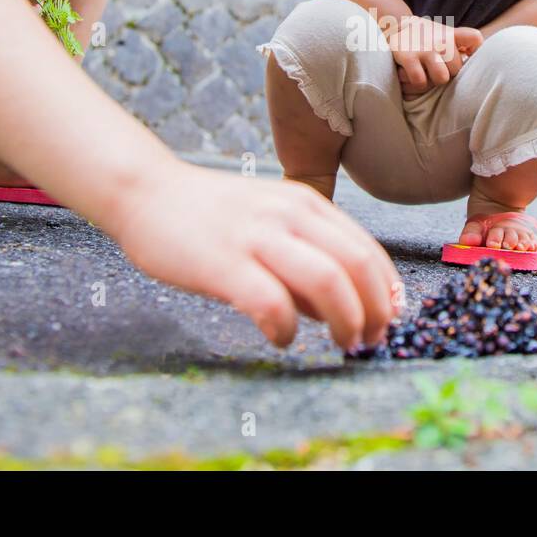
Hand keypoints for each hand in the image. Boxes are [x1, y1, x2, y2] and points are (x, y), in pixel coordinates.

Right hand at [112, 162, 402, 351]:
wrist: (146, 192)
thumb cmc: (209, 215)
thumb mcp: (270, 221)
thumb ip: (305, 257)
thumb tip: (336, 308)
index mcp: (306, 203)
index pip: (367, 249)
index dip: (387, 290)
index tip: (389, 318)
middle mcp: (289, 214)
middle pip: (357, 265)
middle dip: (375, 310)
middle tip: (370, 339)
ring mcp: (257, 236)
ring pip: (327, 281)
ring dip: (346, 321)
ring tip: (342, 344)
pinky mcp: (225, 263)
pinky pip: (272, 304)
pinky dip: (287, 329)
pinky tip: (280, 338)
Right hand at [385, 16, 483, 96]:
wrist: (395, 25)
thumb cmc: (425, 37)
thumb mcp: (444, 33)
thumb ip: (461, 43)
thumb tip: (474, 58)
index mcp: (451, 34)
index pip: (475, 38)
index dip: (477, 52)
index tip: (467, 58)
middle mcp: (441, 40)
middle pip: (457, 69)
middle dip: (448, 74)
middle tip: (435, 69)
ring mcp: (425, 48)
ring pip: (442, 78)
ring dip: (433, 82)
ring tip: (425, 76)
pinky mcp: (409, 57)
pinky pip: (420, 81)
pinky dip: (416, 84)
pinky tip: (412, 77)